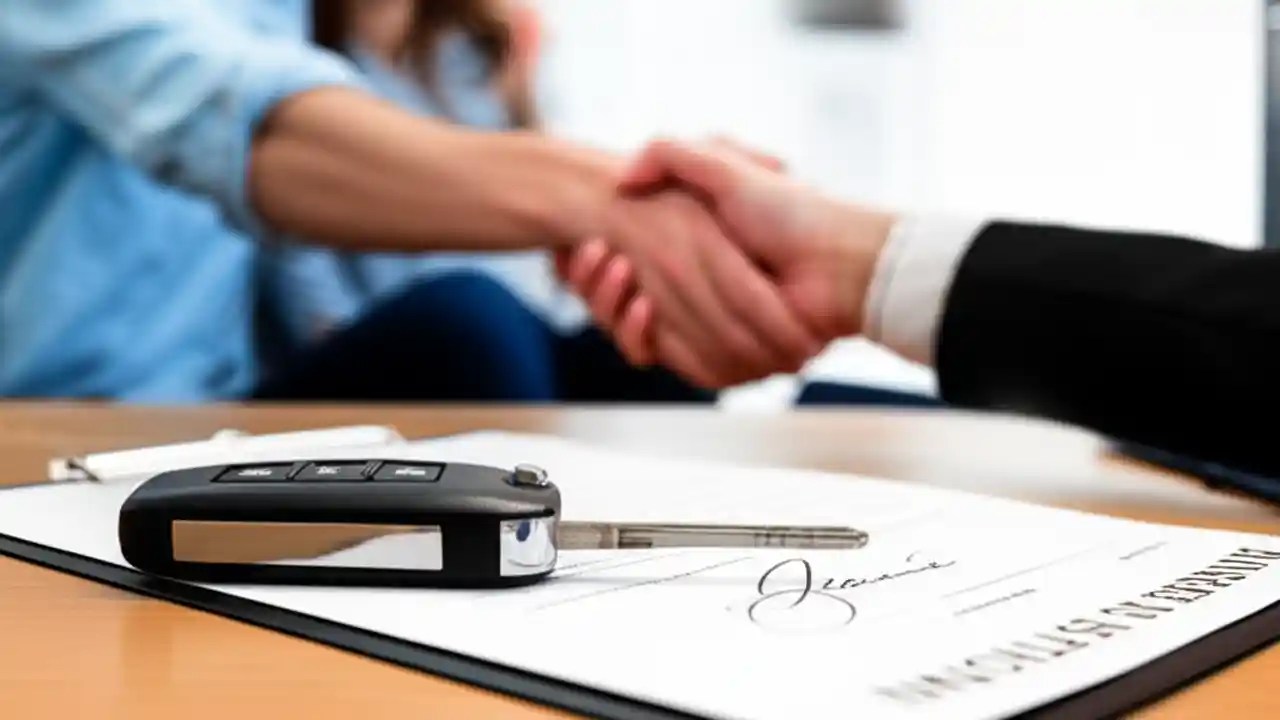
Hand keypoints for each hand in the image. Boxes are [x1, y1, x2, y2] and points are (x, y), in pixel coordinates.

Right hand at [561, 139, 896, 370]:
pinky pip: (659, 356)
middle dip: (591, 280)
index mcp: (690, 252)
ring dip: (605, 301)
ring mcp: (700, 323)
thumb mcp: (723, 165)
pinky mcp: (713, 355)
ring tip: (611, 268)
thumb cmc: (789, 211)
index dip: (593, 259)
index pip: (622, 264)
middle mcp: (691, 289)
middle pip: (615, 298)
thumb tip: (621, 178)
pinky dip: (636, 334)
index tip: (574, 243)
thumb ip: (672, 155)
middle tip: (577, 255)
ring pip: (627, 326)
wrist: (836, 261)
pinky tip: (638, 304)